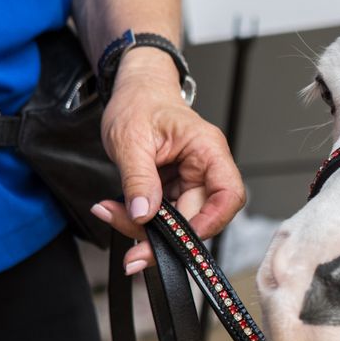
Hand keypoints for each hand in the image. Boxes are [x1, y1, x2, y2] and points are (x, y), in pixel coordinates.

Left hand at [89, 46, 244, 273]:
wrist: (135, 91)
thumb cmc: (139, 103)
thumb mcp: (131, 139)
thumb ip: (139, 178)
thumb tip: (143, 214)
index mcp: (208, 151)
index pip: (228, 195)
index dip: (211, 222)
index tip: (181, 239)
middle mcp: (206, 169)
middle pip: (199, 216)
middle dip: (164, 236)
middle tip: (133, 248)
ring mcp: (192, 181)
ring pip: (179, 222)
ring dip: (146, 229)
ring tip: (111, 215)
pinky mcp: (176, 189)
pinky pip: (165, 215)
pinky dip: (140, 219)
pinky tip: (117, 211)